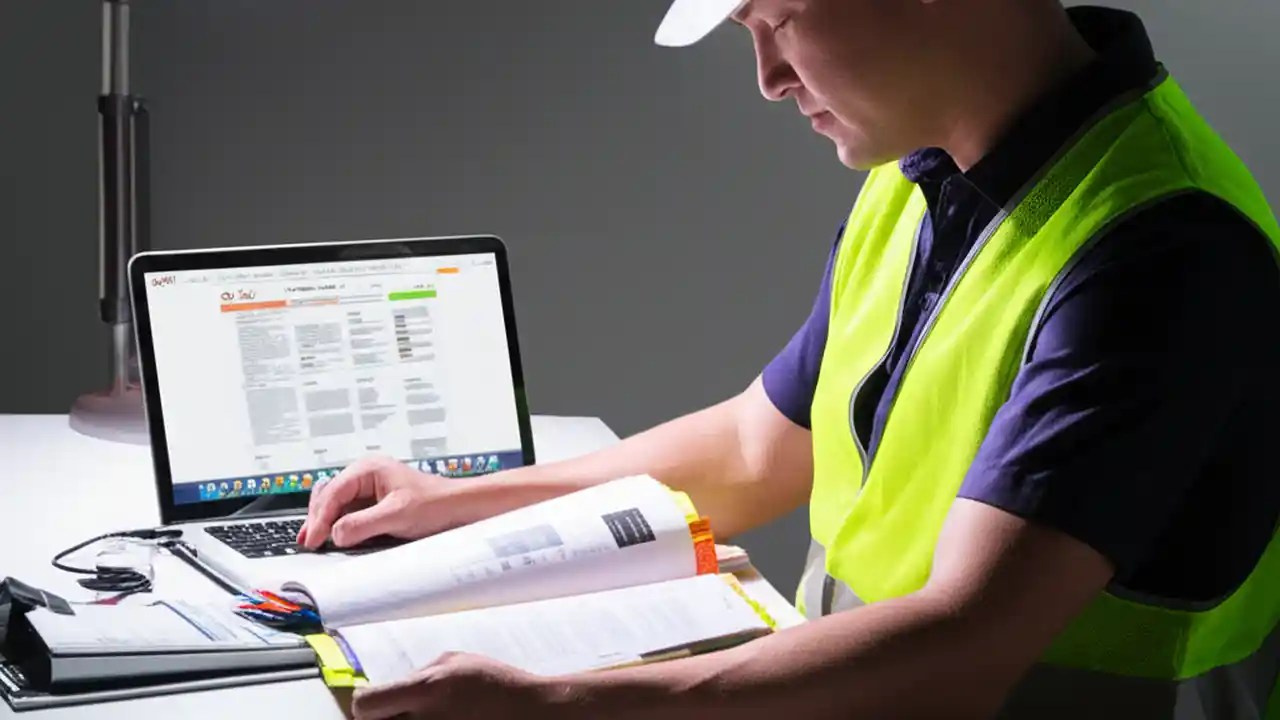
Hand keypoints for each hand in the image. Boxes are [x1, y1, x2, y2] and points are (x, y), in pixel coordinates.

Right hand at [297, 455, 468, 548]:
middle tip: (308, 542)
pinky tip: (330, 537)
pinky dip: (337, 524)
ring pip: (335, 503)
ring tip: (311, 540)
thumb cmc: (434, 504)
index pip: (333, 493)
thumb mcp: (397, 515)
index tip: (312, 540)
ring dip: (323, 521)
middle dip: (316, 518)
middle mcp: (365, 474)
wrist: (458, 508)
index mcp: (368, 469)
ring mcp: (368, 487)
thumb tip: (335, 533)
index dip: (319, 518)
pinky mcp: (373, 502)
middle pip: (328, 495)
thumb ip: (363, 524)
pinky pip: (348, 511)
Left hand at [350, 652, 560, 719]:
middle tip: (400, 714)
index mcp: (425, 690)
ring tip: (427, 718)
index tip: (377, 703)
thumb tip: (395, 688)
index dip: (366, 704)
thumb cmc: (496, 684)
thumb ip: (420, 674)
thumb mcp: (456, 661)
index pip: (366, 704)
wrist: (531, 714)